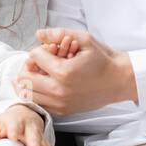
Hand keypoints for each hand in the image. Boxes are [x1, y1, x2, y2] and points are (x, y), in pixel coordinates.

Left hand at [0, 104, 55, 145]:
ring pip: (43, 144)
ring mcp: (37, 135)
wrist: (23, 113)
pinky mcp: (44, 143)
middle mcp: (28, 128)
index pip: (14, 126)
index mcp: (15, 122)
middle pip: (32, 135)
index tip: (14, 136)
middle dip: (34, 142)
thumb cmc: (6, 122)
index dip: (14, 130)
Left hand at [20, 27, 134, 114]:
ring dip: (32, 81)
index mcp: (63, 72)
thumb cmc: (103, 59)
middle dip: (30, 66)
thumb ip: (59, 34)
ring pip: (29, 94)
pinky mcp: (64, 111)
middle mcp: (59, 91)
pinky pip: (40, 104)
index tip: (50, 49)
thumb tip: (39, 34)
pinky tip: (48, 84)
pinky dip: (39, 93)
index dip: (40, 49)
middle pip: (25, 78)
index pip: (34, 57)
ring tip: (43, 72)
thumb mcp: (84, 39)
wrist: (119, 80)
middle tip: (41, 61)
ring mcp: (61, 104)